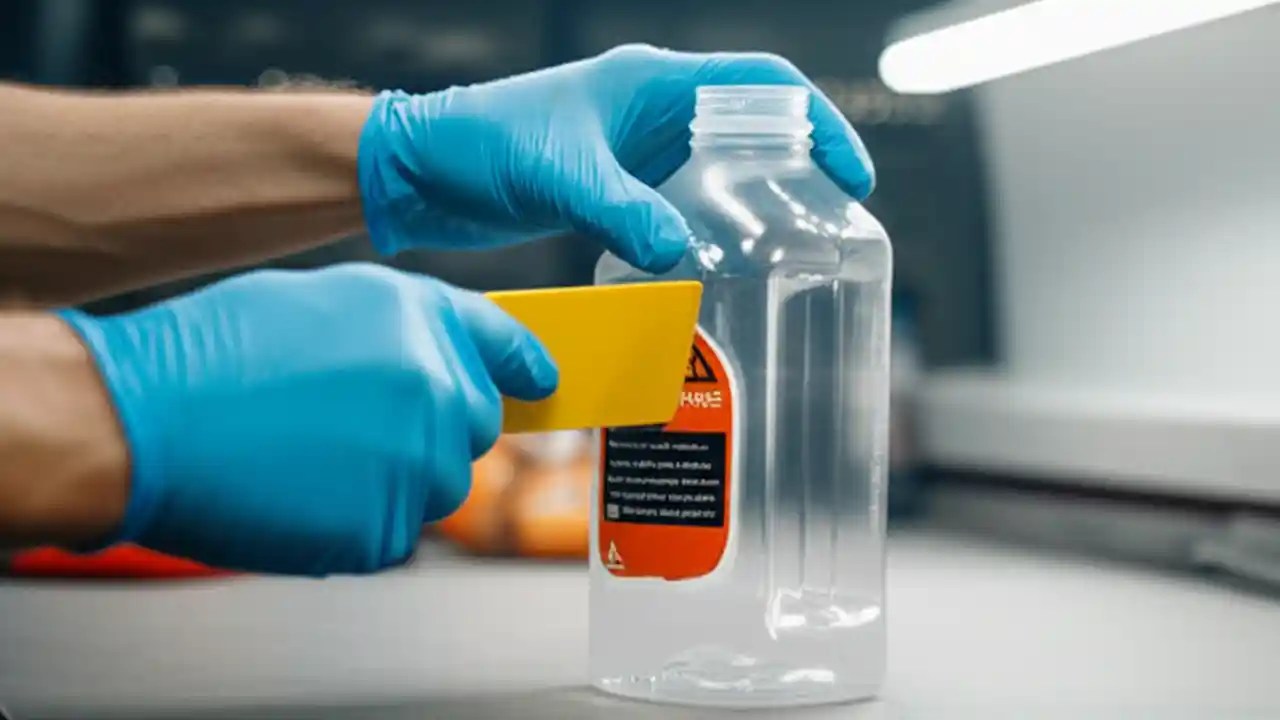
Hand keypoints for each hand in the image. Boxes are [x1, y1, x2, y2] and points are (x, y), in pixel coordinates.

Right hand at [59, 264, 556, 574]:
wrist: (146, 421)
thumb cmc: (214, 354)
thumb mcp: (324, 302)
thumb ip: (404, 330)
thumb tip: (443, 364)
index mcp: (423, 321)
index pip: (504, 345)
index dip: (522, 365)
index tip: (538, 382)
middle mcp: (438, 389)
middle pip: (474, 426)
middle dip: (434, 429)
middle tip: (357, 427)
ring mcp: (417, 465)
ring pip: (436, 485)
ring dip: (393, 479)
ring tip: (312, 455)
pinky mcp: (385, 529)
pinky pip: (391, 529)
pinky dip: (355, 520)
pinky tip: (301, 492)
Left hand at [358, 43, 873, 270]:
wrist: (417, 171)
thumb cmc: (478, 146)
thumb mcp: (558, 175)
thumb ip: (622, 212)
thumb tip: (681, 255)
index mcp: (651, 84)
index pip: (762, 85)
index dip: (817, 122)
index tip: (850, 174)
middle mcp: (651, 112)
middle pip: (752, 128)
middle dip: (798, 167)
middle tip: (830, 222)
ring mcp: (632, 152)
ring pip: (717, 172)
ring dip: (752, 204)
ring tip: (784, 252)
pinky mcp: (612, 190)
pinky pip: (677, 206)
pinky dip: (704, 232)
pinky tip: (713, 268)